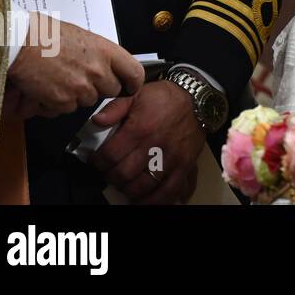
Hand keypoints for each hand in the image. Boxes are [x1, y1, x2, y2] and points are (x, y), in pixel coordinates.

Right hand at [6, 14, 143, 117]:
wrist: (21, 43)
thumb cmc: (46, 34)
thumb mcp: (83, 37)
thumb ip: (98, 54)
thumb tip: (103, 64)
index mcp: (107, 52)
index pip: (135, 73)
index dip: (133, 82)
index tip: (129, 85)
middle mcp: (98, 71)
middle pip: (110, 91)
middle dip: (99, 87)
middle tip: (82, 78)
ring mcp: (81, 88)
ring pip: (88, 101)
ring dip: (77, 95)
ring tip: (61, 78)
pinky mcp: (63, 101)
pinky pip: (67, 109)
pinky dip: (58, 102)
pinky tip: (49, 87)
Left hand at [90, 81, 203, 203]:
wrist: (197, 99)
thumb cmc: (165, 98)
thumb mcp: (137, 94)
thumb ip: (115, 108)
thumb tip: (97, 121)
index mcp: (140, 129)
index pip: (110, 156)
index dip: (98, 162)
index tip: (97, 161)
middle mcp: (155, 146)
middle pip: (123, 174)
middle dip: (111, 176)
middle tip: (110, 172)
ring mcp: (171, 158)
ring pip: (143, 186)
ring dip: (128, 189)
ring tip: (125, 183)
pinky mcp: (184, 165)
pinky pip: (169, 190)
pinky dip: (154, 200)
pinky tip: (144, 200)